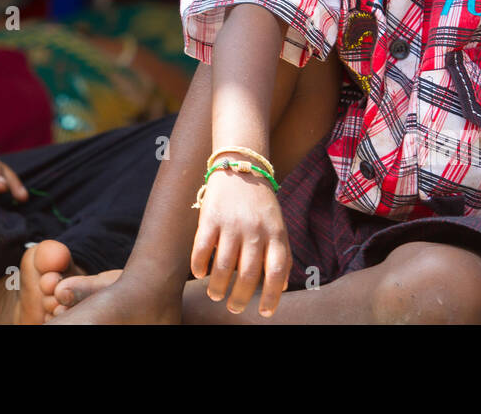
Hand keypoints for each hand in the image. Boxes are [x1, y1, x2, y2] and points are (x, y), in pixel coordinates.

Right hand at [190, 167, 289, 316]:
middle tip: (234, 307)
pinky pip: (202, 249)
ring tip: (216, 295)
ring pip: (223, 267)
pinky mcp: (210, 217)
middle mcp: (254, 231)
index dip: (271, 297)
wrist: (241, 167)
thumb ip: (282, 254)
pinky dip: (199, 266)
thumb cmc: (261, 204)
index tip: (264, 314)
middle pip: (248, 275)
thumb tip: (282, 287)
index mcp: (275, 234)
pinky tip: (200, 274)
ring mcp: (232, 224)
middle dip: (240, 298)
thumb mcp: (278, 226)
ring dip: (218, 287)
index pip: (276, 273)